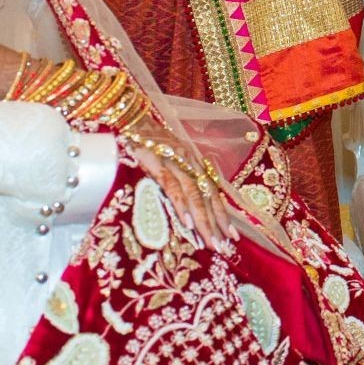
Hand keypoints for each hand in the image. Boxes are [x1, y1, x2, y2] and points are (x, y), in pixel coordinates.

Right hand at [121, 117, 234, 246]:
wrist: (130, 116)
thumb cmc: (146, 139)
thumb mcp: (168, 157)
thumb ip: (178, 176)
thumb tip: (184, 203)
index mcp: (194, 162)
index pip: (213, 192)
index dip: (223, 215)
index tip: (233, 237)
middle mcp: (190, 162)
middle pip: (208, 197)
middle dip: (218, 224)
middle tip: (226, 247)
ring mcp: (176, 162)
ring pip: (194, 196)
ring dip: (204, 221)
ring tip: (211, 243)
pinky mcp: (158, 163)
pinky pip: (173, 188)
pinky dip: (181, 206)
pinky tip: (188, 223)